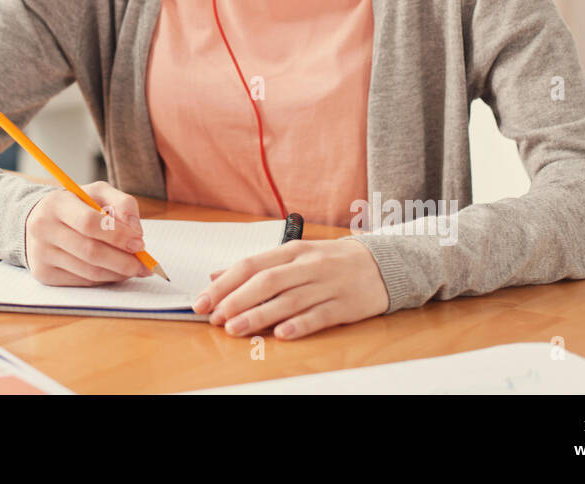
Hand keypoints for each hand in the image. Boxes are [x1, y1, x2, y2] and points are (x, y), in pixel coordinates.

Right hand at [24, 181, 154, 285]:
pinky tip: (114, 272)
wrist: (38, 220)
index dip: (118, 235)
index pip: (89, 222)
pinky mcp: (43, 274)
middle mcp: (43, 229)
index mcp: (56, 204)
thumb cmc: (75, 205)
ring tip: (134, 269)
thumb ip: (122, 203)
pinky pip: (82, 282)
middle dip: (123, 261)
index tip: (140, 243)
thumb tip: (136, 231)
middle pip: (90, 251)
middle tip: (144, 265)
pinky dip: (104, 279)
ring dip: (117, 273)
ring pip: (88, 271)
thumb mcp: (98, 193)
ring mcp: (41, 254)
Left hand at [192, 237, 389, 339]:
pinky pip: (319, 316)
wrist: (380, 264)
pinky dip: (299, 325)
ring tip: (235, 329)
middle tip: (216, 318)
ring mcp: (327, 285)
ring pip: (289, 300)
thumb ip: (257, 266)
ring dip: (259, 315)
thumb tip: (216, 276)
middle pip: (267, 281)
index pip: (251, 264)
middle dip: (237, 300)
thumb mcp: (294, 256)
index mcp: (292, 250)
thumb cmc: (330, 261)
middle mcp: (308, 265)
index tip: (204, 301)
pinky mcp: (344, 306)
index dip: (225, 284)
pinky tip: (280, 334)